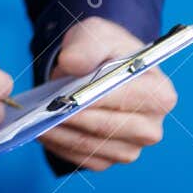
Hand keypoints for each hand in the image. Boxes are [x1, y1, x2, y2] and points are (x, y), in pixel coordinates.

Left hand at [40, 17, 176, 170]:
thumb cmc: (103, 50)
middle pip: (105, 128)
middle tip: (39, 111)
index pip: (121, 100)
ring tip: (34, 120)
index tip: (60, 97)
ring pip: (91, 146)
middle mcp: (151, 125)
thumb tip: (73, 63)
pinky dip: (60, 146)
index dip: (87, 99)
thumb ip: (86, 45)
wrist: (99, 67)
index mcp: (159, 94)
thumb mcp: (96, 34)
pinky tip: (42, 131)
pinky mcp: (112, 157)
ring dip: (59, 135)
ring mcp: (133, 146)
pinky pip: (83, 159)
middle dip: (69, 119)